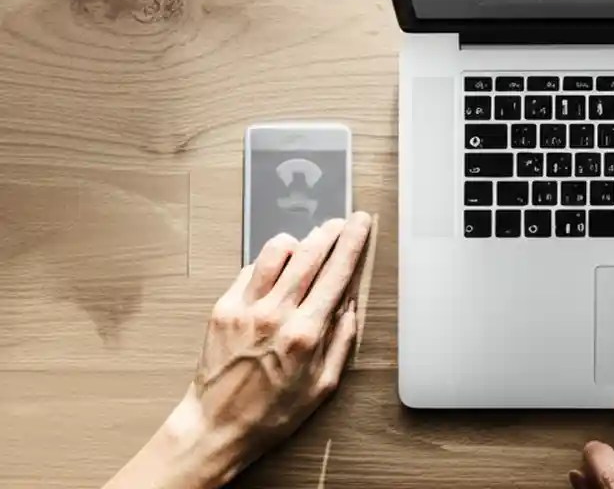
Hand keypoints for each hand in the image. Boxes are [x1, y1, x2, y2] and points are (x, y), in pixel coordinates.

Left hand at [104, 212, 372, 488]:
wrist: (216, 427)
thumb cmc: (271, 413)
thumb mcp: (323, 385)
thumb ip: (341, 341)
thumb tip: (351, 306)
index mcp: (305, 334)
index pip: (335, 274)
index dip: (352, 243)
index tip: (361, 224)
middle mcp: (274, 315)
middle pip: (308, 254)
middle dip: (329, 232)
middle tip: (341, 223)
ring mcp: (244, 309)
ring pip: (274, 252)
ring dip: (297, 241)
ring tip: (308, 244)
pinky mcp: (222, 309)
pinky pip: (249, 270)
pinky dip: (268, 264)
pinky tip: (277, 272)